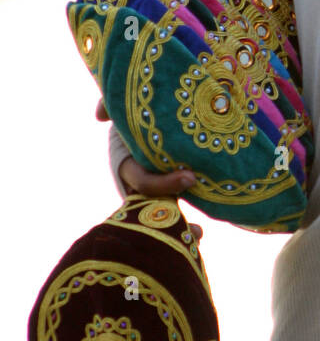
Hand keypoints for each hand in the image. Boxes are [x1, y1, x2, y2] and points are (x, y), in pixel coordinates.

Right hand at [96, 98, 202, 239]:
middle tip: (195, 229)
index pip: (142, 181)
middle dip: (169, 221)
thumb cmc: (141, 113)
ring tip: (196, 235)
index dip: (162, 184)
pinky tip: (198, 234)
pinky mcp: (171, 192)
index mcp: (128, 164)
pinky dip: (184, 228)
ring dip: (178, 229)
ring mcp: (155, 190)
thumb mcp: (127, 108)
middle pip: (152, 208)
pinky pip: (174, 215)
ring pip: (163, 215)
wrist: (160, 117)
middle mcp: (140, 181)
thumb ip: (112, 105)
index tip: (189, 177)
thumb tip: (99, 116)